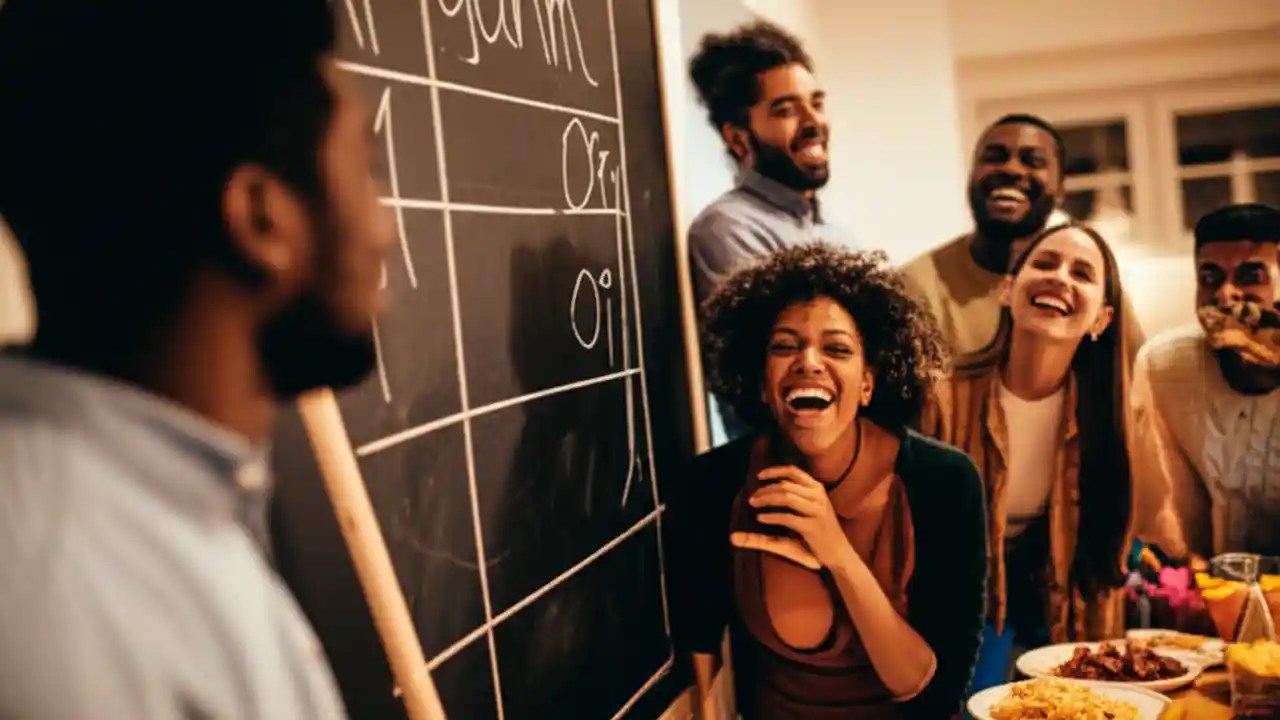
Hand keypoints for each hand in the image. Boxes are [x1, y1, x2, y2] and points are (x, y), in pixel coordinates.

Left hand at [737, 465, 852, 569]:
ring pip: (787, 498)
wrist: (838, 551)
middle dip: (765, 489)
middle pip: (786, 485)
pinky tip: (761, 518)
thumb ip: (798, 493)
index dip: (774, 471)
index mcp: (817, 488)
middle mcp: (818, 496)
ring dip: (766, 499)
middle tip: (752, 497)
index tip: (759, 476)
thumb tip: (775, 484)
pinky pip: (788, 518)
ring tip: (754, 504)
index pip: (793, 471)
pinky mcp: (813, 527)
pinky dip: (772, 516)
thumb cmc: (821, 528)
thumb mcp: (813, 505)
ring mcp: (817, 511)